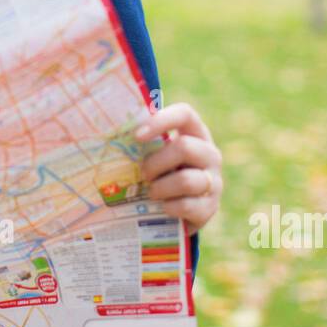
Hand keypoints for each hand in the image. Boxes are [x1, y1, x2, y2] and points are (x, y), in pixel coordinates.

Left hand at [135, 102, 222, 236]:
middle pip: (184, 147)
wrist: (178, 212)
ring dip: (160, 188)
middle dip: (155, 162)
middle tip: (142, 174)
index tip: (137, 136)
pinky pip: (186, 205)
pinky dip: (168, 207)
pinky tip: (163, 207)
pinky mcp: (210, 207)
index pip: (185, 114)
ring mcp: (214, 181)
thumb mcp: (155, 155)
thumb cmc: (160, 175)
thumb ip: (144, 144)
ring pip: (185, 180)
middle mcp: (210, 154)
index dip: (161, 121)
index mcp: (195, 133)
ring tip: (151, 192)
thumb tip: (112, 133)